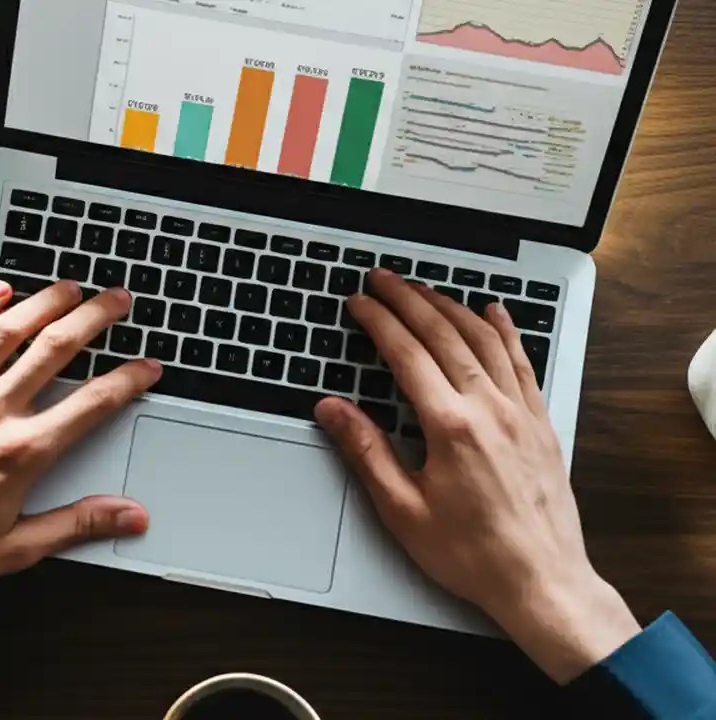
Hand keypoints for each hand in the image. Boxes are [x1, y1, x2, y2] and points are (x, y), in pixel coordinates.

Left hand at [0, 280, 160, 652]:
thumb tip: (128, 516)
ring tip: (70, 287)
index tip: (146, 366)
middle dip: (95, 317)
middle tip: (117, 299)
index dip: (128, 379)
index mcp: (20, 455)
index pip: (91, 403)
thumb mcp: (14, 550)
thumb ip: (77, 524)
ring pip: (7, 332)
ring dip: (44, 302)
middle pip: (54, 348)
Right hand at [315, 269, 638, 683]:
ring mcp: (521, 412)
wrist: (541, 581)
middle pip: (444, 335)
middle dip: (408, 300)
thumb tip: (332, 410)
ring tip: (424, 288)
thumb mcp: (402, 510)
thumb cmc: (472, 554)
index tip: (358, 303)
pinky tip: (494, 312)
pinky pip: (521, 360)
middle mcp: (490, 409)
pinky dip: (504, 330)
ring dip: (450, 306)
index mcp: (451, 427)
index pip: (406, 355)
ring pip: (484, 339)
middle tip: (383, 279)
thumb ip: (365, 451)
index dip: (378, 322)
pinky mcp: (541, 422)